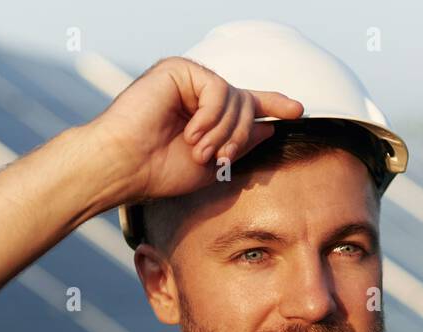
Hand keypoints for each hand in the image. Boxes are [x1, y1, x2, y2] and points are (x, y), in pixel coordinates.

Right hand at [83, 56, 303, 206]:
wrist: (124, 165)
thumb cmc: (160, 172)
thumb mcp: (212, 165)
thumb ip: (240, 144)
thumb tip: (270, 126)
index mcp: (205, 115)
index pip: (246, 103)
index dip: (273, 104)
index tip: (298, 110)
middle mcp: (198, 93)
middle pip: (247, 104)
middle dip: (241, 135)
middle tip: (221, 158)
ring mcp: (189, 79)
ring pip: (235, 98)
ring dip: (224, 132)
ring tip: (199, 151)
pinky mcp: (179, 70)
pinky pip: (218, 89)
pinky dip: (211, 116)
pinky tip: (192, 134)